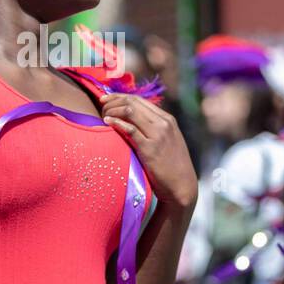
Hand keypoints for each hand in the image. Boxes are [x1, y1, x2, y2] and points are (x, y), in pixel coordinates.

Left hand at [98, 92, 197, 207]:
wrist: (182, 186)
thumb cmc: (171, 167)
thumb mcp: (167, 142)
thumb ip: (154, 129)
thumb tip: (132, 121)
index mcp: (167, 119)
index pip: (139, 100)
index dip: (120, 96)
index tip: (106, 98)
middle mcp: (164, 123)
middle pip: (133, 102)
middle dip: (114, 100)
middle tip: (101, 104)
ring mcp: (158, 135)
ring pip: (130, 111)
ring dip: (113, 109)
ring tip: (103, 114)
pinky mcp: (150, 148)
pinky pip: (130, 129)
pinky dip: (116, 122)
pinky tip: (107, 122)